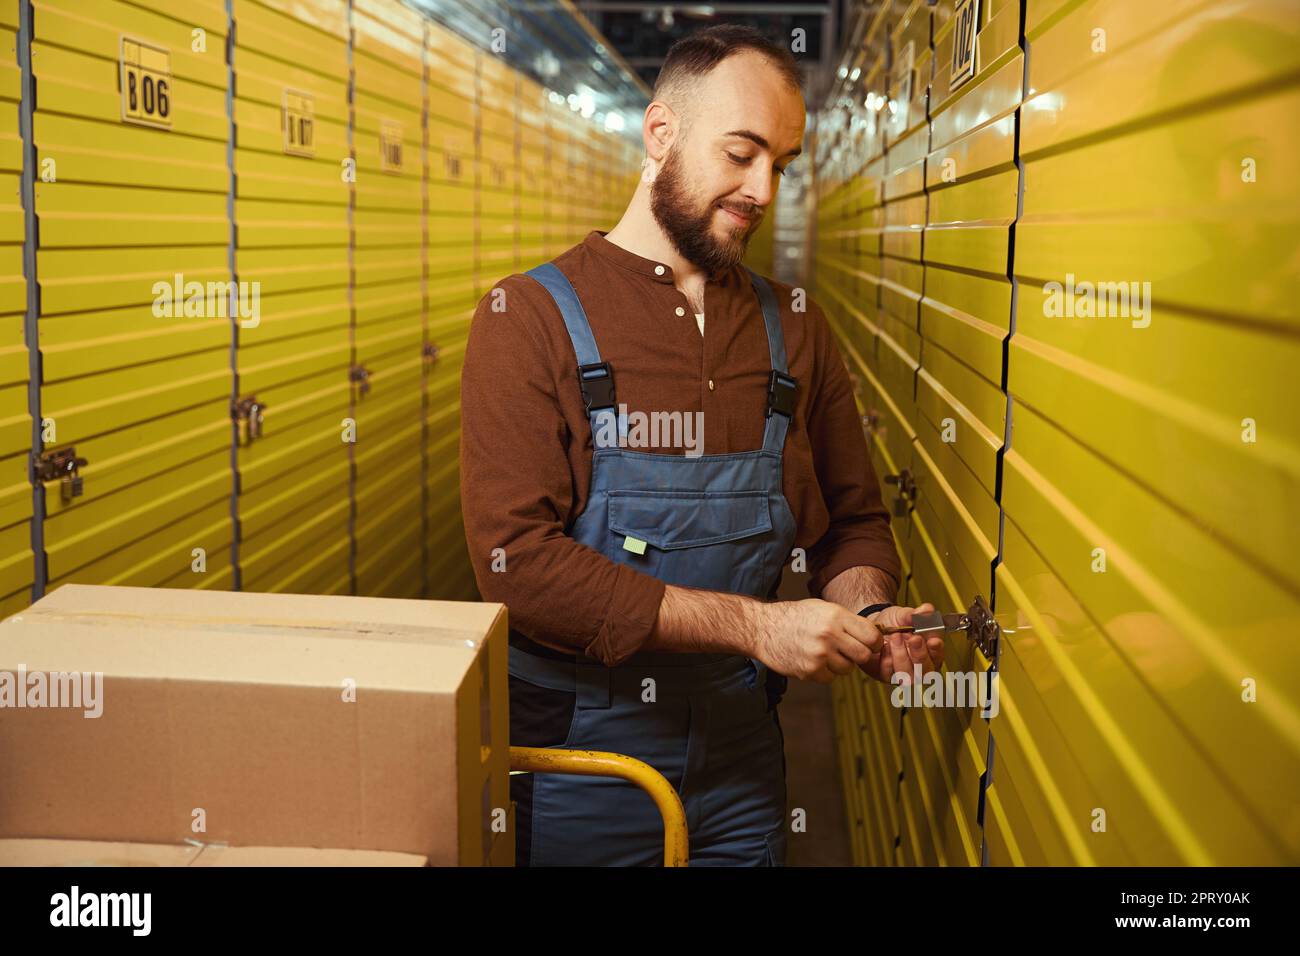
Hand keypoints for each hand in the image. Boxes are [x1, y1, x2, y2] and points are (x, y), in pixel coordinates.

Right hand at [751, 598, 884, 682]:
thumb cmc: (794, 616)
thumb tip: (873, 635)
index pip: (872, 636)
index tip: (871, 644)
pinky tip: (814, 660)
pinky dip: (825, 672)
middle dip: (859, 655)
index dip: (875, 642)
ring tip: (826, 653)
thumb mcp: (823, 608)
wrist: (764, 628)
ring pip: (847, 669)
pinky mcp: (809, 670)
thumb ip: (847, 621)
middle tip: (850, 651)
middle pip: (863, 655)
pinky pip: (830, 678)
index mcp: (835, 616)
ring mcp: (819, 655)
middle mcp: (829, 635)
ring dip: (841, 664)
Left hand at [858, 602, 944, 684]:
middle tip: (914, 638)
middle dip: (920, 654)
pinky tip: (884, 647)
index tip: (933, 640)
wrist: (873, 624)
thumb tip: (927, 610)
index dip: (937, 650)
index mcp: (929, 652)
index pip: (938, 656)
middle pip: (925, 671)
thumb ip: (917, 614)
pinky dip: (886, 660)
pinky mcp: (887, 674)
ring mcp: (903, 672)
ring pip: (908, 676)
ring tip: (895, 637)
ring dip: (902, 656)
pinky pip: (889, 673)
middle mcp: (919, 666)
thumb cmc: (895, 622)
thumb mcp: (905, 615)